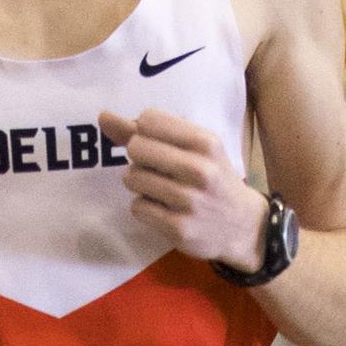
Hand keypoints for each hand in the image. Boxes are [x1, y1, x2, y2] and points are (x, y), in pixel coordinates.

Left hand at [100, 109, 263, 271]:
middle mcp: (200, 169)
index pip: (148, 120)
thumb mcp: (195, 148)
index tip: (157, 144)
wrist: (243, 226)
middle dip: (139, 158)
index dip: (144, 131)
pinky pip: (137, 207)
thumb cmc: (214, 178)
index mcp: (205, 143)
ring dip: (139, 183)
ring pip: (132, 178)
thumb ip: (148, 131)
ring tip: (160, 189)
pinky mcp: (179, 228)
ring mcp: (189, 201)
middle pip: (136, 147)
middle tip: (157, 168)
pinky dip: (144, 206)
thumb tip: (102, 116)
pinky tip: (163, 209)